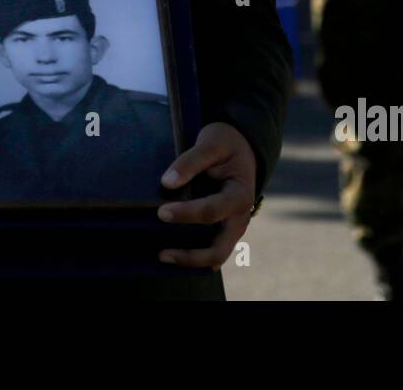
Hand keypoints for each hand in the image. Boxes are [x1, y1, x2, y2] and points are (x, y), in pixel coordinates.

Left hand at [157, 122, 257, 268]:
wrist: (241, 147)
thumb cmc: (226, 143)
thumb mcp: (211, 143)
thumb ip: (190, 161)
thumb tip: (167, 183)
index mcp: (240, 195)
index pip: (211, 211)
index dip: (186, 214)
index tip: (161, 212)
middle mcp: (240, 217)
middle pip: (219, 249)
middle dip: (190, 256)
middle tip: (162, 253)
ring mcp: (234, 227)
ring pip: (216, 256)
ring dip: (191, 260)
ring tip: (162, 255)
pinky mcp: (224, 229)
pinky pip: (211, 249)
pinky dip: (194, 255)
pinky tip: (172, 251)